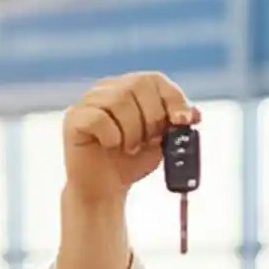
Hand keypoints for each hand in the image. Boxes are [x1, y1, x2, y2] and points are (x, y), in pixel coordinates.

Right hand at [62, 71, 200, 203]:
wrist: (105, 189)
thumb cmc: (132, 161)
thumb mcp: (162, 141)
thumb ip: (176, 124)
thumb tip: (194, 112)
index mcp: (130, 89)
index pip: (154, 79)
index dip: (172, 97)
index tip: (182, 120)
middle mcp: (108, 89)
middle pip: (138, 85)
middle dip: (152, 117)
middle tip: (149, 140)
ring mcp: (89, 102)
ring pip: (118, 101)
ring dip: (132, 131)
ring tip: (129, 148)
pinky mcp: (74, 119)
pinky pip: (99, 119)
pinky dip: (112, 137)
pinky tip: (110, 147)